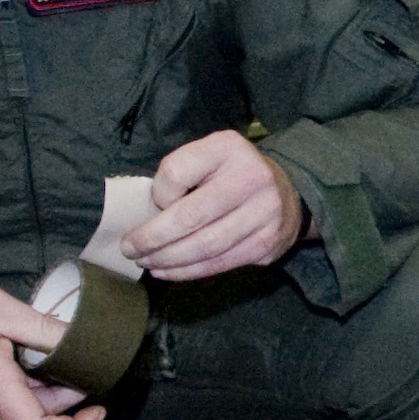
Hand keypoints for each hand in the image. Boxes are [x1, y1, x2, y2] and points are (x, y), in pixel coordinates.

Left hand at [126, 130, 300, 281]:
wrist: (289, 193)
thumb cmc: (231, 174)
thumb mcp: (207, 156)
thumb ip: (180, 175)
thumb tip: (146, 216)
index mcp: (227, 148)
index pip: (176, 173)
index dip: (156, 194)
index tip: (152, 204)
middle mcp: (251, 178)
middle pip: (189, 217)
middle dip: (152, 238)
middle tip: (129, 249)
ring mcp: (263, 213)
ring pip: (204, 246)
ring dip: (168, 259)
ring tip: (146, 262)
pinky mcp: (267, 243)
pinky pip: (220, 263)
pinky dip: (189, 271)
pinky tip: (168, 271)